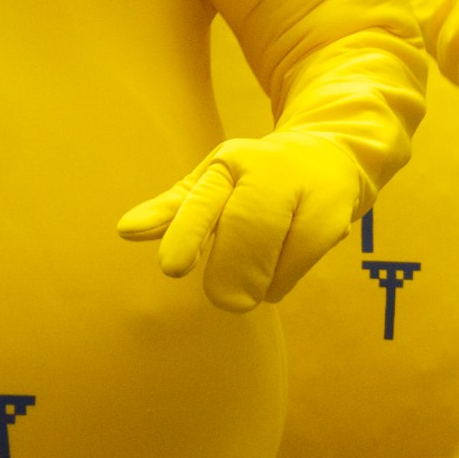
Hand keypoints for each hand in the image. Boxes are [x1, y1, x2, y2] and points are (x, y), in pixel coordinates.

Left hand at [118, 128, 364, 313]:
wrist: (330, 157)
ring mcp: (303, 190)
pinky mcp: (332, 216)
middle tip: (223, 301)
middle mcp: (267, 169)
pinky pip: (300, 264)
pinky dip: (281, 280)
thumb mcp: (211, 186)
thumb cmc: (255, 179)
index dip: (188, 231)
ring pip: (278, 251)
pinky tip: (278, 270)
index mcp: (228, 163)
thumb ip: (173, 210)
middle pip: (248, 227)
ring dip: (259, 280)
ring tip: (252, 278)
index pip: (204, 199)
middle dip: (233, 271)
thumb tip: (126, 229)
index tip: (171, 268)